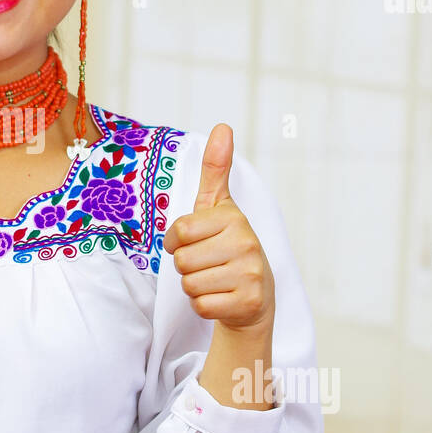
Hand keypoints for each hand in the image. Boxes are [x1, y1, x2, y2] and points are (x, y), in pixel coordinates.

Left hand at [163, 124, 273, 334]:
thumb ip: (216, 169)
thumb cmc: (228, 246)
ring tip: (215, 279)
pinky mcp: (248, 302)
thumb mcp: (218, 207)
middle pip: (182, 260)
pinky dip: (204, 305)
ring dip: (195, 286)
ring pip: (190, 284)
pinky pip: (201, 305)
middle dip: (187, 266)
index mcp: (233, 218)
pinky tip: (221, 296)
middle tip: (207, 264)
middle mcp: (246, 243)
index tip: (193, 242)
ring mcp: (250, 274)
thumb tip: (222, 126)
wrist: (254, 296)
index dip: (177, 241)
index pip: (179, 231)